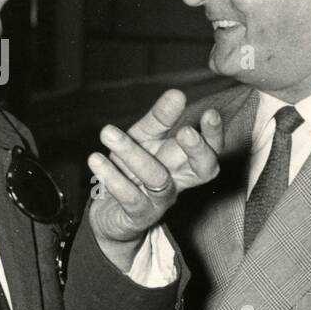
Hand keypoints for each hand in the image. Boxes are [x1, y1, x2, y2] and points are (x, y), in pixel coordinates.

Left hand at [86, 90, 222, 270]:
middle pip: (203, 170)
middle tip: (186, 131)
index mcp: (183, 161)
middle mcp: (178, 181)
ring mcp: (160, 201)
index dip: (214, 134)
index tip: (210, 113)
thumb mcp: (145, 139)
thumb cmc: (132, 171)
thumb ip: (161, 118)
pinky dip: (113, 178)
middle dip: (198, 150)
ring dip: (133, 154)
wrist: (110, 215)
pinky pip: (131, 197)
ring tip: (107, 132)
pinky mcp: (138, 216)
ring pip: (157, 178)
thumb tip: (177, 93)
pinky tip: (96, 160)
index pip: (210, 149)